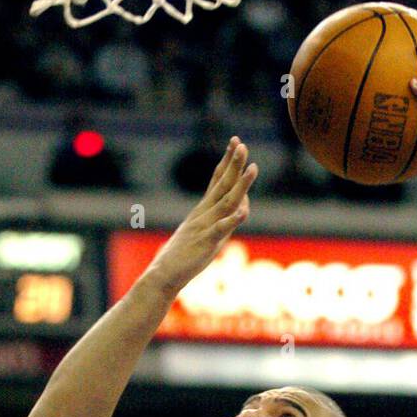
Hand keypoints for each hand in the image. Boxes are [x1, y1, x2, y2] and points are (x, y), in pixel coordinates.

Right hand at [147, 136, 257, 295]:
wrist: (163, 274)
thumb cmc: (183, 255)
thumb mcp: (206, 232)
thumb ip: (224, 218)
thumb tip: (243, 206)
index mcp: (203, 210)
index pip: (217, 180)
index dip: (227, 161)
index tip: (235, 142)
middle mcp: (204, 214)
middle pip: (222, 185)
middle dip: (233, 164)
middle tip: (242, 144)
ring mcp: (205, 227)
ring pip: (226, 202)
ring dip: (240, 185)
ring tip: (253, 168)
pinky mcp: (206, 243)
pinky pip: (220, 230)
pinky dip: (232, 220)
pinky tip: (243, 211)